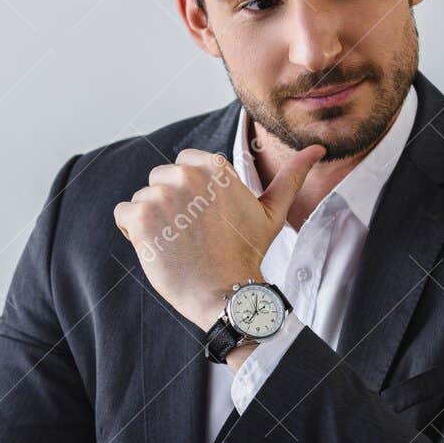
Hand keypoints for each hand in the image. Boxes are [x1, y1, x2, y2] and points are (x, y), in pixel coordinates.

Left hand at [114, 143, 324, 326]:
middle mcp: (186, 174)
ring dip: (153, 220)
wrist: (225, 293)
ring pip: (143, 197)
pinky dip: (133, 232)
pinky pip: (124, 214)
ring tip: (178, 244)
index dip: (190, 194)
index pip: (183, 165)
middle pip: (161, 179)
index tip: (205, 219)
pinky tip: (159, 248)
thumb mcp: (272, 212)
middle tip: (193, 235)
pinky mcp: (140, 216)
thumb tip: (319, 148)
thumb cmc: (248, 253)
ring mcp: (161, 194)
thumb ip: (291, 177)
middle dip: (170, 204)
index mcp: (214, 166)